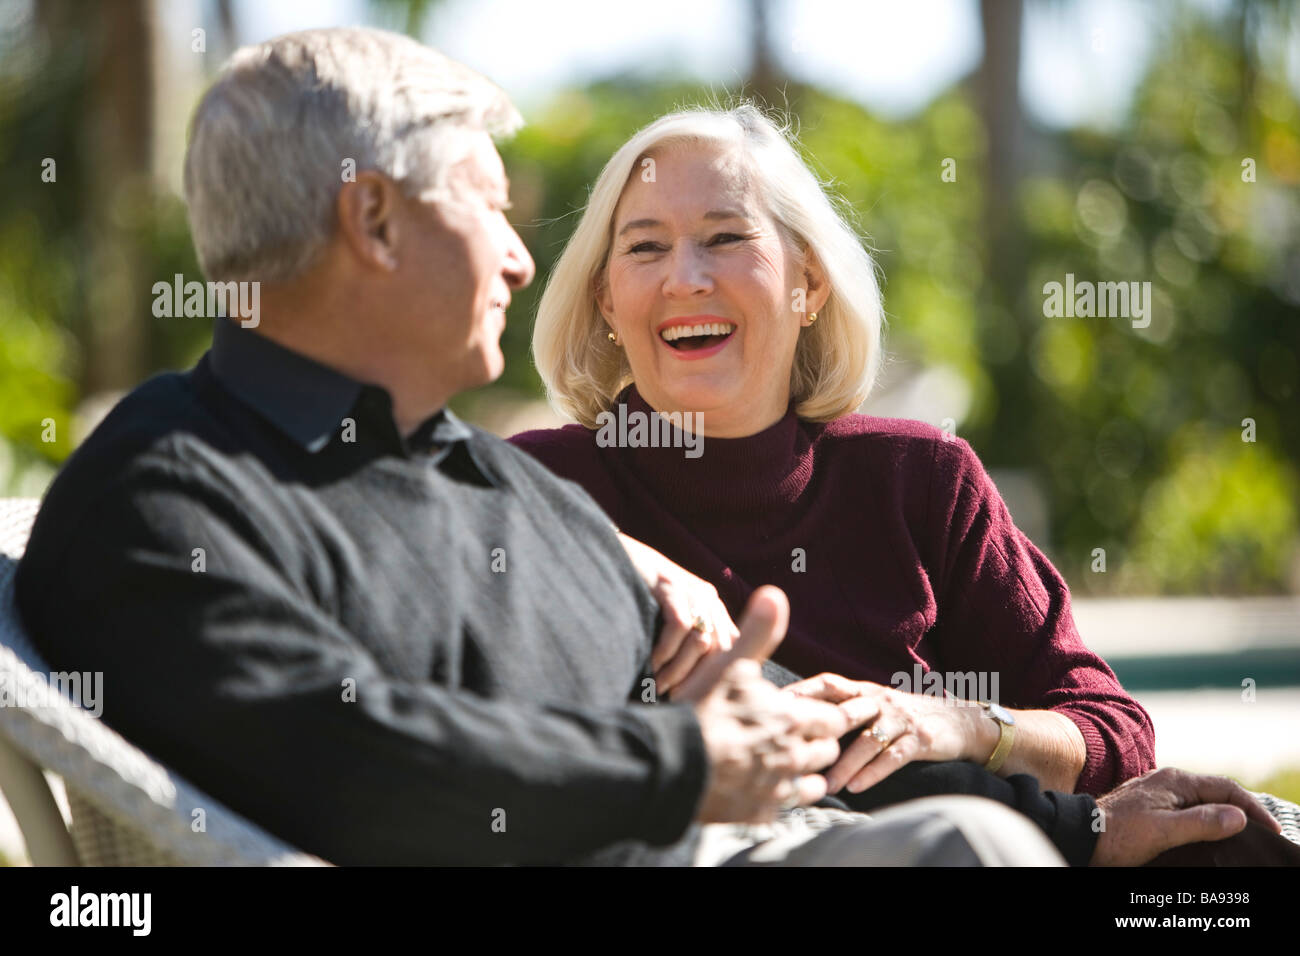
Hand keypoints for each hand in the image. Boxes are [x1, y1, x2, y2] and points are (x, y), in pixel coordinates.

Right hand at [616, 533, 738, 697]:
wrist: (604, 559)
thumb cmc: (632, 603)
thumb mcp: (664, 626)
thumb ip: (683, 648)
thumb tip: (687, 691)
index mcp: (713, 610)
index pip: (730, 651)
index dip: (714, 680)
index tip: (691, 702)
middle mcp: (708, 599)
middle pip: (721, 649)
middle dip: (698, 680)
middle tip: (675, 701)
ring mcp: (690, 589)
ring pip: (702, 639)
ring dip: (679, 670)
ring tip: (657, 686)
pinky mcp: (669, 583)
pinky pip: (680, 623)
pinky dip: (666, 650)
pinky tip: (650, 664)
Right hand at [677, 587, 857, 823]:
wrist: (673, 766)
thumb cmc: (702, 711)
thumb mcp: (730, 664)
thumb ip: (758, 633)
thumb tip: (774, 594)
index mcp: (793, 719)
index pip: (834, 718)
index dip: (840, 712)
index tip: (853, 710)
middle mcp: (793, 756)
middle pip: (827, 751)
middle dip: (824, 743)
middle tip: (820, 737)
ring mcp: (777, 789)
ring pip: (813, 784)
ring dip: (809, 773)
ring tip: (800, 765)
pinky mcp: (759, 813)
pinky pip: (785, 807)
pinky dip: (785, 798)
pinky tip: (775, 792)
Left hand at [785, 672, 983, 793]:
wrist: (960, 721)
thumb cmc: (905, 717)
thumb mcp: (874, 704)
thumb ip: (843, 710)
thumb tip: (798, 722)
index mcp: (863, 690)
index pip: (828, 684)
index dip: (802, 692)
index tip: (774, 706)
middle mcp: (879, 700)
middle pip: (844, 710)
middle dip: (817, 729)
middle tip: (792, 748)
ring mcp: (900, 719)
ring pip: (867, 740)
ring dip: (844, 765)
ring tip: (825, 785)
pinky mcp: (920, 739)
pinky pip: (893, 756)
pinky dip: (873, 773)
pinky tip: (855, 787)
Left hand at [1091, 767, 1282, 865]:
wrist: (1083, 834)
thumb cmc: (1120, 833)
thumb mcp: (1164, 830)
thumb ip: (1201, 822)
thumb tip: (1238, 816)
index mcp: (1176, 781)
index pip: (1226, 787)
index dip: (1252, 807)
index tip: (1270, 829)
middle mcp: (1169, 781)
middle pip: (1216, 792)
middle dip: (1241, 810)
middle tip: (1261, 833)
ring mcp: (1159, 792)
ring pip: (1202, 800)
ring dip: (1222, 815)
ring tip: (1240, 835)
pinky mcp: (1152, 804)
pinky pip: (1187, 807)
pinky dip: (1204, 818)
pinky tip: (1208, 833)